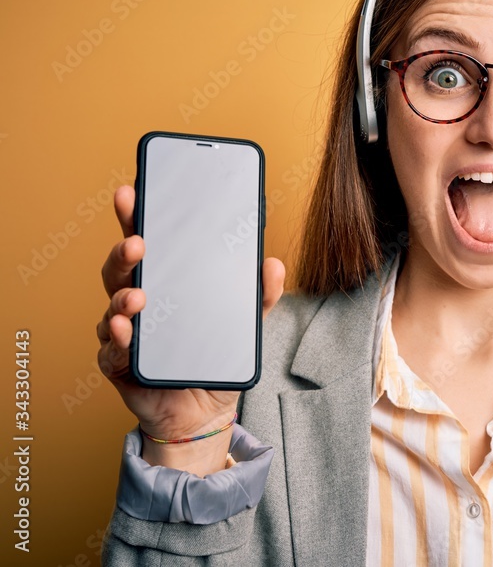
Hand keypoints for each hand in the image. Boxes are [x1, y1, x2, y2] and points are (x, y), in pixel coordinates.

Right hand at [96, 185, 285, 474]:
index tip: (133, 190)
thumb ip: (260, 295)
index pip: (149, 241)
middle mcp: (140, 301)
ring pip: (113, 305)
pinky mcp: (120, 364)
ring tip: (136, 295)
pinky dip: (116, 339)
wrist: (205, 411)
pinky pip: (111, 349)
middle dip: (125, 250)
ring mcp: (127, 331)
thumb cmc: (215, 357)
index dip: (137, 215)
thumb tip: (273, 264)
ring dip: (121, 296)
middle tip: (138, 241)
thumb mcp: (245, 324)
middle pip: (123, 267)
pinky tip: (124, 330)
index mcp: (166, 282)